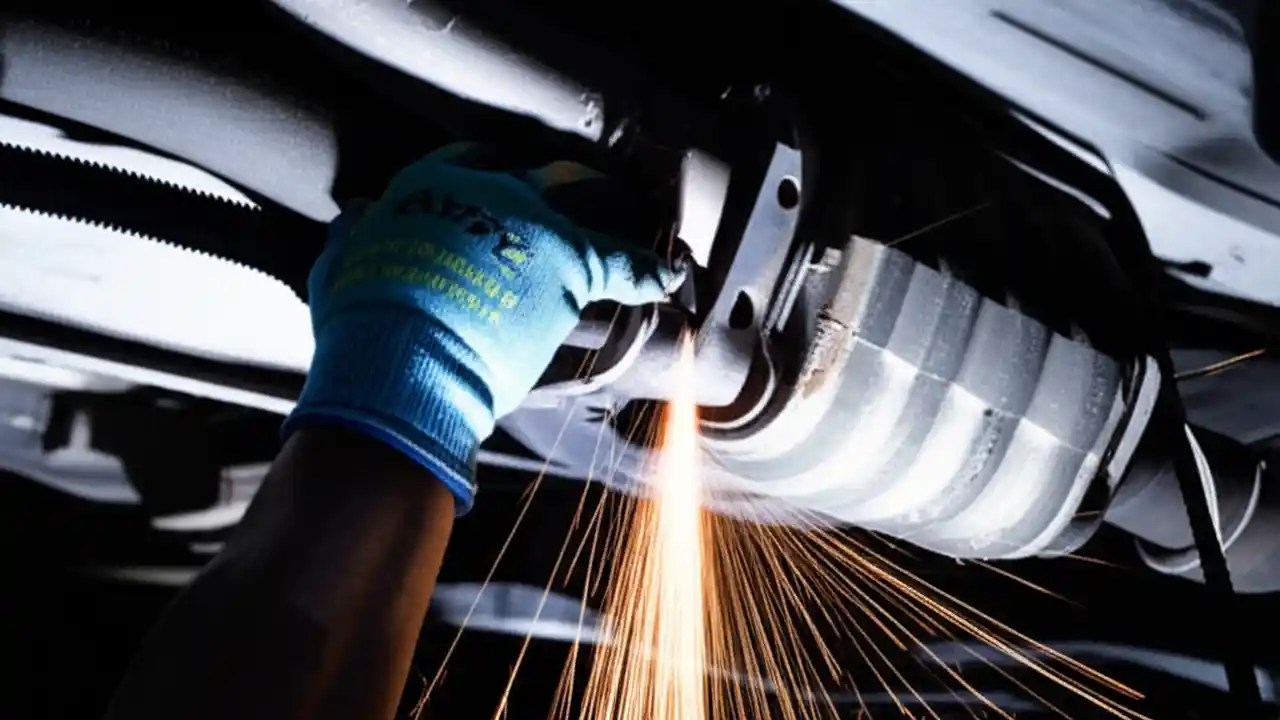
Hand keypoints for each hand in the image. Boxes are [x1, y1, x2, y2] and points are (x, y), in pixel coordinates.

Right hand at [282, 147, 683, 511]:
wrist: (401, 362)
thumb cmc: (365, 328)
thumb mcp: (339, 269)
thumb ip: (352, 238)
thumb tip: (357, 216)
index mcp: (429, 186)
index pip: (470, 165)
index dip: (487, 181)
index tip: (495, 195)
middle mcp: (487, 193)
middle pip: (532, 182)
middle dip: (545, 200)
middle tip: (548, 229)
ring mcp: (534, 225)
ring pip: (580, 211)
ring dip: (593, 228)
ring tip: (610, 244)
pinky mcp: (570, 264)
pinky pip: (624, 261)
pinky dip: (648, 270)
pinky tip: (665, 276)